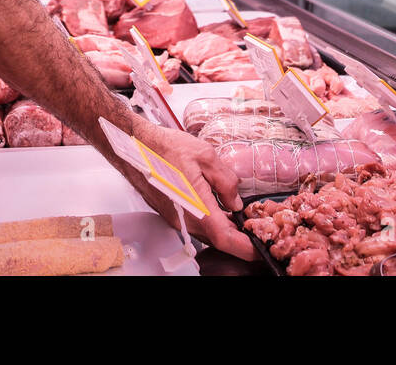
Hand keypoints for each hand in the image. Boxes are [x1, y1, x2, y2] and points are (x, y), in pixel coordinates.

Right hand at [124, 122, 255, 260]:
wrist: (134, 146)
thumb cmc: (165, 148)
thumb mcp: (205, 156)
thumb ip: (225, 180)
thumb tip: (235, 202)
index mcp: (195, 206)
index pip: (224, 237)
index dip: (245, 247)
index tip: (261, 249)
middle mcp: (184, 219)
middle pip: (218, 239)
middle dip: (240, 240)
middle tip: (259, 233)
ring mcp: (176, 219)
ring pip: (207, 233)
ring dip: (227, 231)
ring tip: (245, 222)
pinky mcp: (172, 214)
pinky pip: (197, 225)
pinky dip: (213, 223)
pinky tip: (223, 211)